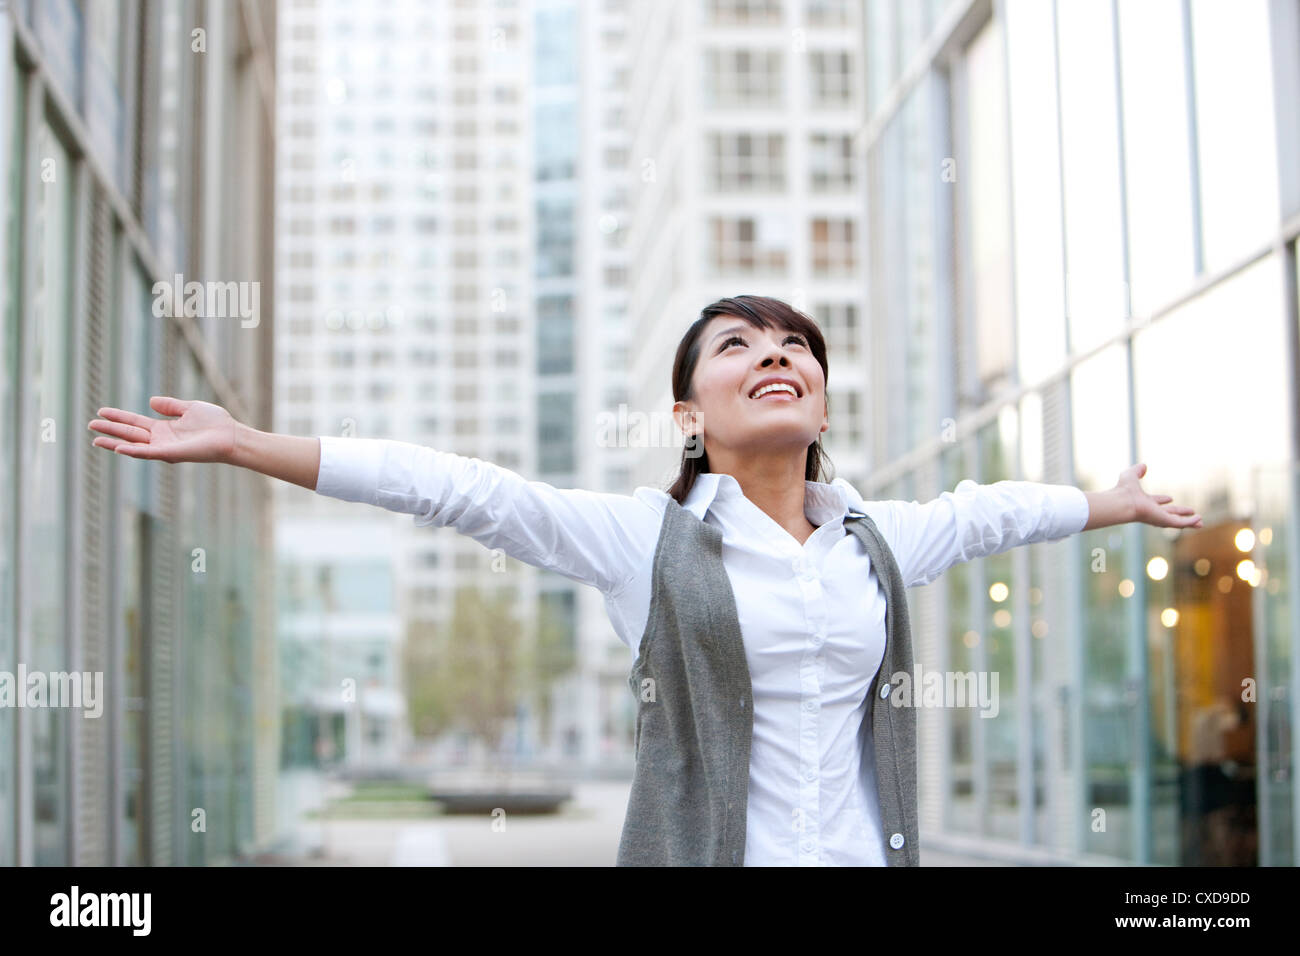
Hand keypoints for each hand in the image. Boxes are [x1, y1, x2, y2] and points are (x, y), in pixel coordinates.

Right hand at [88, 396, 238, 463]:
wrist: (231, 436)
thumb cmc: (215, 423)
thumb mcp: (189, 408)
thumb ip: (170, 406)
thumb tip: (150, 401)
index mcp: (164, 428)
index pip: (135, 422)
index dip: (119, 417)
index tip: (101, 412)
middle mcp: (161, 440)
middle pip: (129, 434)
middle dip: (110, 430)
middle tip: (90, 425)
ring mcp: (164, 448)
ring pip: (134, 445)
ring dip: (114, 442)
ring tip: (96, 439)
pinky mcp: (171, 454)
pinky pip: (148, 453)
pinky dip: (133, 451)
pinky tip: (118, 447)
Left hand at [1120, 463, 1201, 529]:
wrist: (1122, 501)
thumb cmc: (1123, 490)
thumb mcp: (1131, 475)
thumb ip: (1137, 471)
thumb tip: (1143, 465)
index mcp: (1144, 502)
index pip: (1155, 502)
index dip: (1161, 500)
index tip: (1169, 498)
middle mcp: (1152, 511)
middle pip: (1169, 513)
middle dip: (1180, 513)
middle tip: (1191, 512)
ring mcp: (1158, 517)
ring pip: (1177, 521)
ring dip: (1189, 521)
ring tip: (1200, 522)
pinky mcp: (1164, 521)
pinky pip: (1180, 523)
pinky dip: (1190, 522)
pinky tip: (1199, 520)